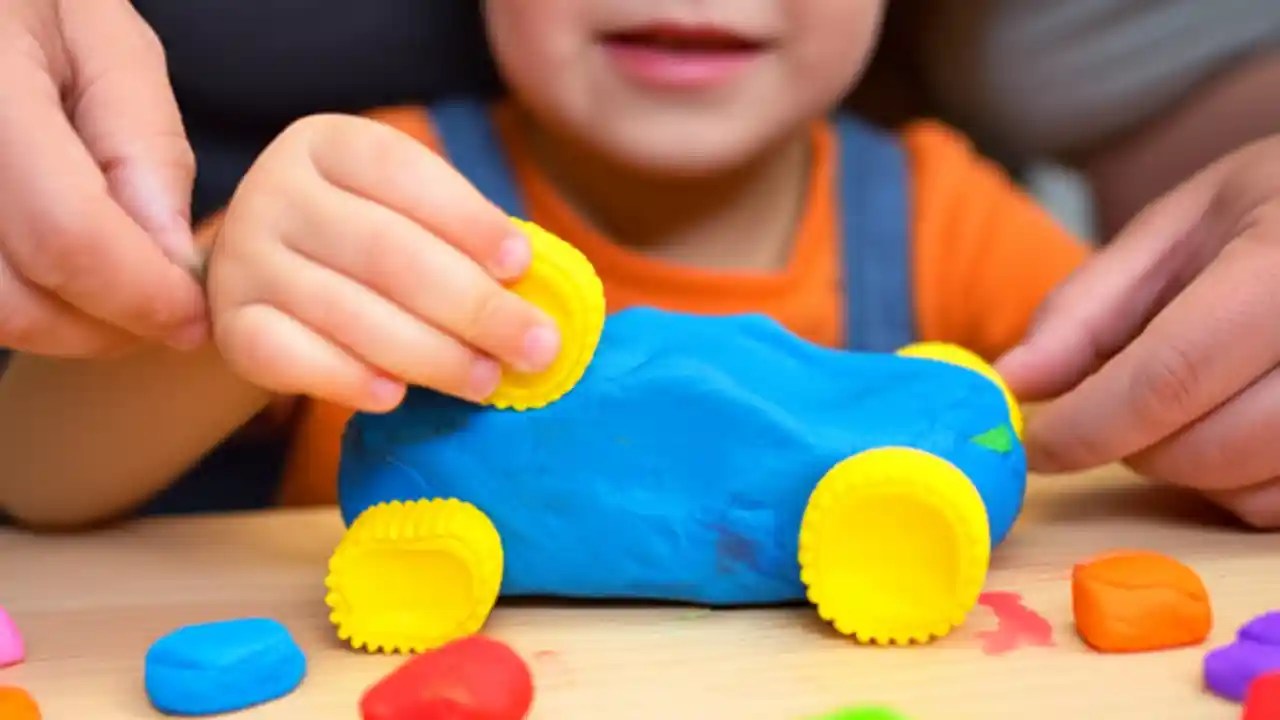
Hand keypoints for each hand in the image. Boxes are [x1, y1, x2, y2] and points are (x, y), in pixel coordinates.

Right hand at [0, 0, 205, 355]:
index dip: (142, 295)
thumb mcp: (106, 43)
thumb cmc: (35, 0)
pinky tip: (65, 270)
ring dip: (66, 324)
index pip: (67, 234)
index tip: (194, 316)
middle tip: (165, 310)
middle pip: (16, 300)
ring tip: (118, 284)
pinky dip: (26, 300)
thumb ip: (141, 146)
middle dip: (108, 326)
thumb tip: (173, 261)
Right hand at [207, 114, 560, 411]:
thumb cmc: (364, 245)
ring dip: (429, 354)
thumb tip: (541, 291)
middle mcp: (276, 190)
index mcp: (329, 144)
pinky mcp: (226, 324)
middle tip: (535, 348)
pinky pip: (287, 356)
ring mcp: (244, 258)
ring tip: (487, 381)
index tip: (521, 265)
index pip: (403, 174)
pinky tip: (395, 397)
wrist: (264, 284)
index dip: (467, 219)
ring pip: (347, 310)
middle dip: (474, 306)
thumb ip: (462, 241)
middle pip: (386, 252)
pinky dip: (344, 379)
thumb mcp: (406, 216)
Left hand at [996, 135, 1279, 527]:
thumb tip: (1013, 384)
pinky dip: (1239, 483)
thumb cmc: (1274, 210)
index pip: (1168, 378)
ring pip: (1248, 490)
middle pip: (1209, 447)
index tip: (1033, 442)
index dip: (1085, 425)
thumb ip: (1088, 307)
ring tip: (1193, 396)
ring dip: (1188, 467)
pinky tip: (1237, 419)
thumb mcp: (1178, 227)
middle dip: (1133, 445)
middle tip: (1120, 402)